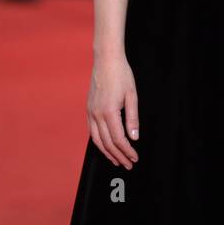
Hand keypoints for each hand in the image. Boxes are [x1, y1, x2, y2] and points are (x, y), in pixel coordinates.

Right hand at [86, 53, 139, 168]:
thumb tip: (134, 137)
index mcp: (109, 111)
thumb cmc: (121, 75)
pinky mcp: (89, 109)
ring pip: (97, 140)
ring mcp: (91, 112)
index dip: (127, 151)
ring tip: (117, 161)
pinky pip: (92, 131)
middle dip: (118, 156)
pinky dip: (99, 142)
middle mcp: (97, 114)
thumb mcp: (132, 96)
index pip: (119, 139)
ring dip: (107, 153)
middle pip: (108, 143)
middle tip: (128, 164)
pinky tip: (106, 147)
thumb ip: (133, 118)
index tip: (134, 158)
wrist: (106, 60)